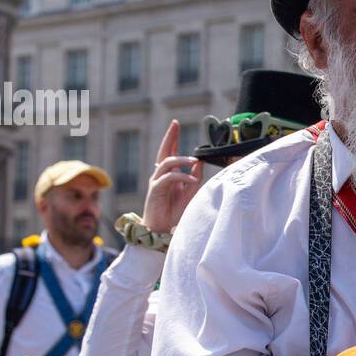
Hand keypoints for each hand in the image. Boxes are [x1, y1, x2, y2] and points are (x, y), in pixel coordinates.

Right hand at [141, 120, 204, 234]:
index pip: (170, 152)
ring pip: (167, 163)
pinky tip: (192, 180)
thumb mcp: (190, 192)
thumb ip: (195, 177)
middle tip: (175, 124)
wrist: (162, 231)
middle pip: (164, 152)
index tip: (175, 124)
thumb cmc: (175, 213)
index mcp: (169, 175)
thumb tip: (200, 162)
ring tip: (194, 161)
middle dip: (169, 137)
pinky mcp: (156, 190)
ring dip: (182, 160)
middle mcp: (161, 175)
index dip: (172, 139)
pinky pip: (169, 178)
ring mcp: (157, 182)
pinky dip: (181, 177)